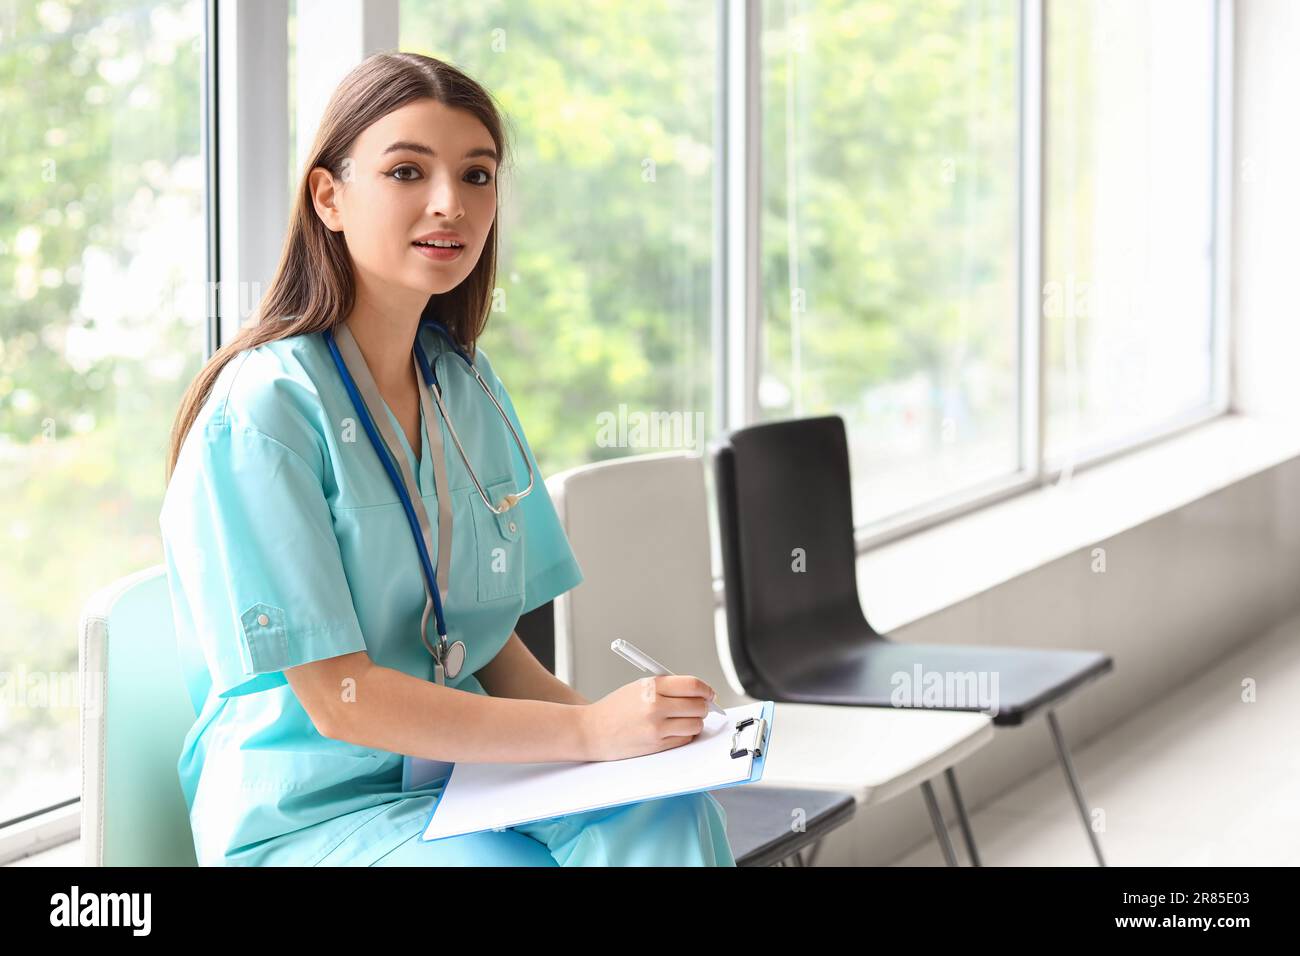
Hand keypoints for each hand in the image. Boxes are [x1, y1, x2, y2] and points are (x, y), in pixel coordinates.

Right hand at [578, 675, 716, 760]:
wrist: (592, 731)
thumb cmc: (615, 708)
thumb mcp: (639, 687)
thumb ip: (668, 687)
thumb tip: (698, 693)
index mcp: (652, 687)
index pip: (693, 686)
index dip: (706, 689)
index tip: (709, 693)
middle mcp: (655, 707)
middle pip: (698, 706)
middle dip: (703, 706)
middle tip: (700, 706)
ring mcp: (657, 728)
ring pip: (695, 725)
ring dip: (695, 722)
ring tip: (685, 719)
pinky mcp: (657, 745)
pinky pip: (685, 739)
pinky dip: (686, 734)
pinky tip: (675, 729)